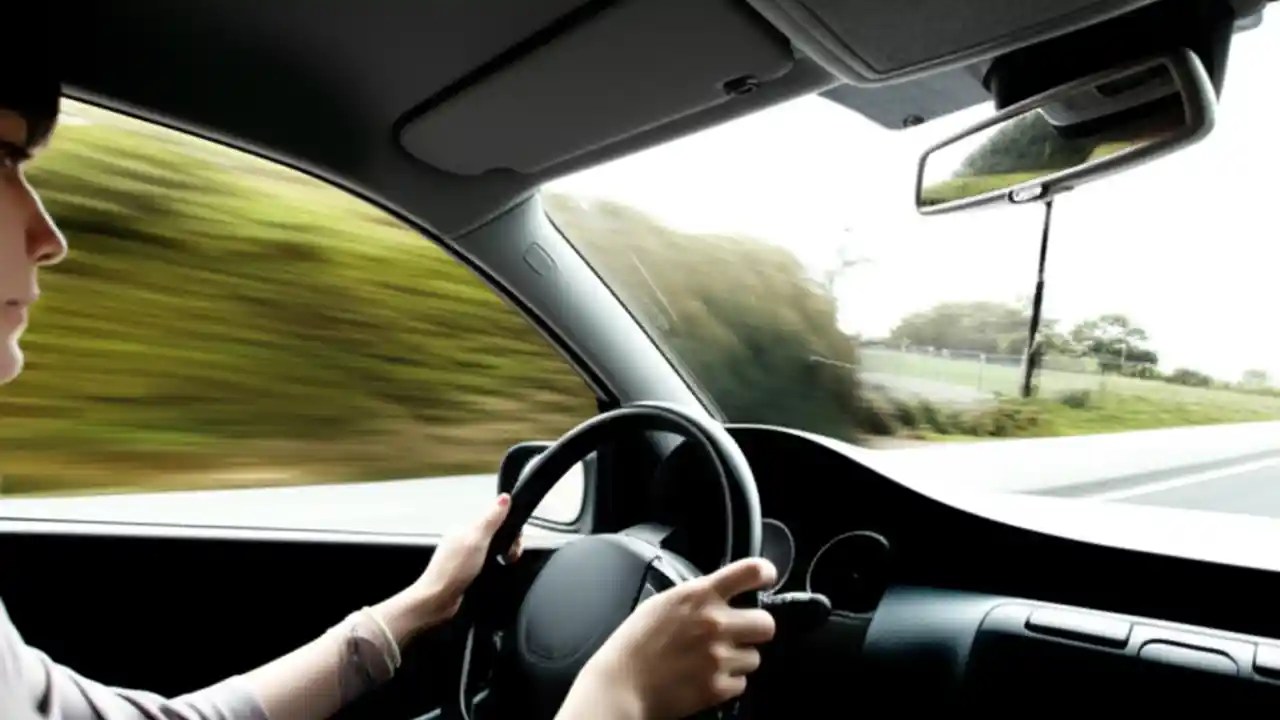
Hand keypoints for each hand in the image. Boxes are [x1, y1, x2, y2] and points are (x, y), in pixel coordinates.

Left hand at [373, 493, 522, 646]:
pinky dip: (494, 569)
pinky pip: (487, 565)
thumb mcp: (476, 540)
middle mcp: (463, 540)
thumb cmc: (453, 569)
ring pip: (493, 551)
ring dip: (501, 559)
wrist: (437, 600)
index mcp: (464, 527)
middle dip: (507, 546)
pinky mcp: (466, 573)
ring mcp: (464, 557)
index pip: (495, 520)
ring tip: (502, 566)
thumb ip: (491, 518)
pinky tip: (492, 574)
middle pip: (496, 536)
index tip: (514, 544)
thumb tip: (505, 497)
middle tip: (508, 558)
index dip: (509, 530)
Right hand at [561, 558, 777, 719]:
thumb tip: (716, 595)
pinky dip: (727, 683)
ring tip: (711, 661)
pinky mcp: (718, 687)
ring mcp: (718, 657)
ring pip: (755, 657)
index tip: (766, 577)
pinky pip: (741, 683)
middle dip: (755, 630)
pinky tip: (704, 678)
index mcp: (699, 596)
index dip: (764, 573)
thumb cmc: (633, 644)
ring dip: (738, 660)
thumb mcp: (661, 604)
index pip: (750, 572)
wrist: (620, 685)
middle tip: (739, 635)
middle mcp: (714, 623)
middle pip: (766, 624)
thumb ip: (694, 597)